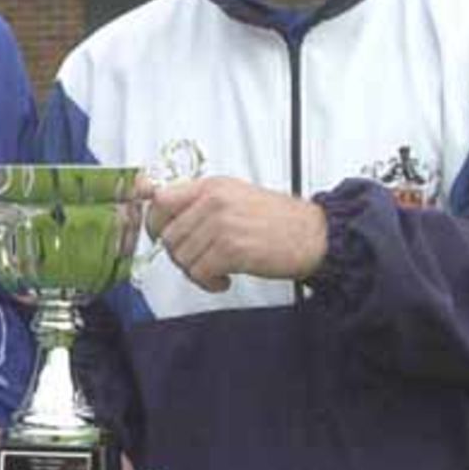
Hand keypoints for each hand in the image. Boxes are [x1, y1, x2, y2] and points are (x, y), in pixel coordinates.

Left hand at [147, 177, 326, 290]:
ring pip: (182, 257)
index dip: (154, 223)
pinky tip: (223, 280)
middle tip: (198, 262)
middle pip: (168, 235)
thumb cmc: (278, 220)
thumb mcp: (235, 196)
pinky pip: (199, 272)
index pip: (161, 199)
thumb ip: (201, 202)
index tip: (160, 236)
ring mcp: (222, 224)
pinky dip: (208, 283)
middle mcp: (214, 201)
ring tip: (215, 272)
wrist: (314, 236)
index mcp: (212, 186)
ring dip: (195, 272)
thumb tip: (162, 209)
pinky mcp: (231, 249)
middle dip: (179, 256)